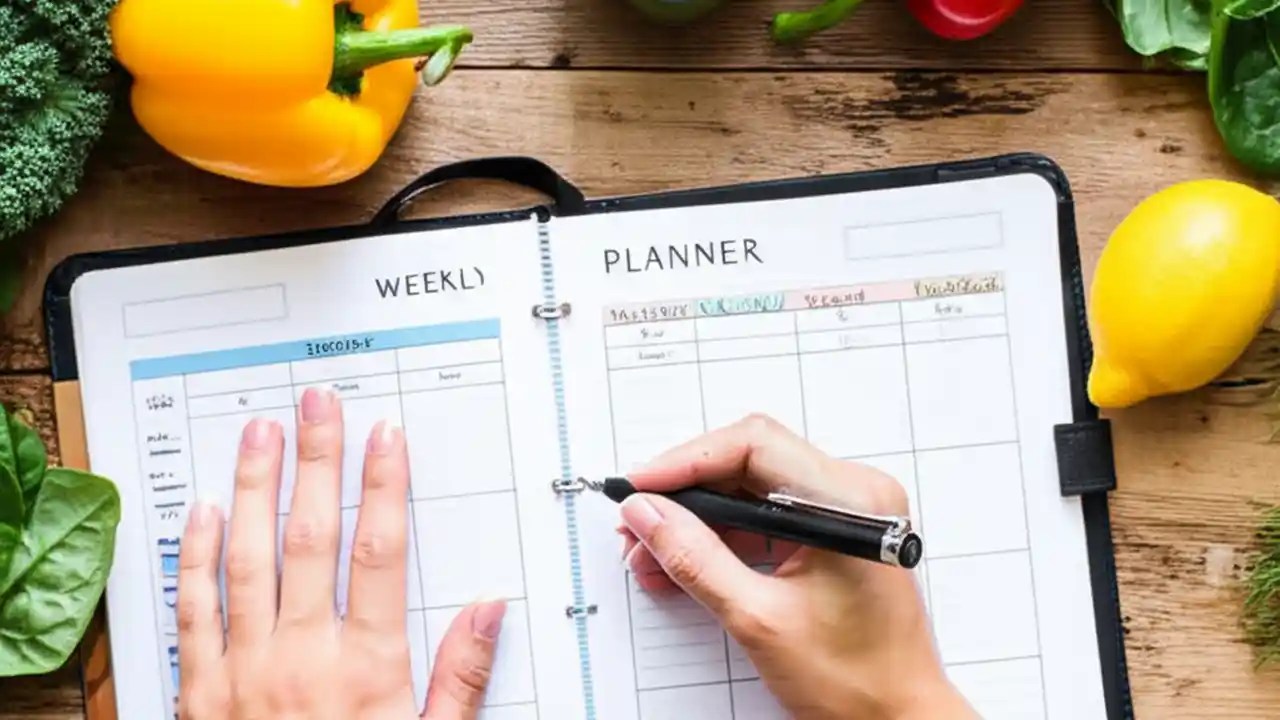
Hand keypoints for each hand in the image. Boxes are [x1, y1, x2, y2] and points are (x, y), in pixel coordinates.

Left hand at [176, 388, 504, 718]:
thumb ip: (462, 676)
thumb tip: (491, 607)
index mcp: (365, 667)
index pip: (379, 553)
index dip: (384, 486)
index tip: (386, 437)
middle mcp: (301, 656)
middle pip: (311, 537)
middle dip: (317, 462)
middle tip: (317, 406)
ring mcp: (244, 669)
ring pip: (247, 558)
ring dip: (253, 488)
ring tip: (258, 434)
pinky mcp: (201, 691)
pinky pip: (194, 610)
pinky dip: (195, 557)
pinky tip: (202, 512)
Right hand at [617, 414, 975, 719]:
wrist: (899, 719)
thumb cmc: (858, 681)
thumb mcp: (759, 618)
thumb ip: (695, 558)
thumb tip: (647, 514)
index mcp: (849, 501)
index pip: (753, 446)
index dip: (685, 461)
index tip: (640, 486)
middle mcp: (854, 494)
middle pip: (749, 461)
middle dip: (685, 492)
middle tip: (637, 523)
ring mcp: (845, 513)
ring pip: (752, 488)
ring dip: (699, 517)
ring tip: (651, 551)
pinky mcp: (834, 534)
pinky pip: (767, 515)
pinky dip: (723, 535)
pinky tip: (683, 560)